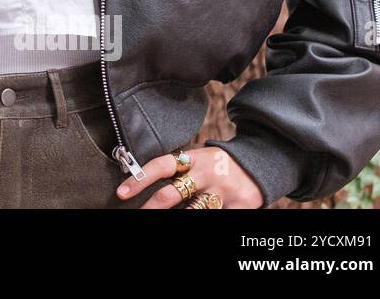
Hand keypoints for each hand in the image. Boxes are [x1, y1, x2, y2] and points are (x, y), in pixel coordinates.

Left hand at [115, 146, 263, 208]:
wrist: (258, 163)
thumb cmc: (217, 166)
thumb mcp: (197, 161)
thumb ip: (177, 173)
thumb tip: (147, 190)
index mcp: (191, 159)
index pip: (159, 166)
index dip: (139, 179)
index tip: (121, 193)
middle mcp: (204, 173)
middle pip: (170, 194)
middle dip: (151, 208)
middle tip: (139, 214)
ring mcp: (222, 190)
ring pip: (192, 212)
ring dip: (179, 217)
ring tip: (171, 217)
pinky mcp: (240, 205)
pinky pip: (216, 218)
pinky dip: (205, 220)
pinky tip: (200, 216)